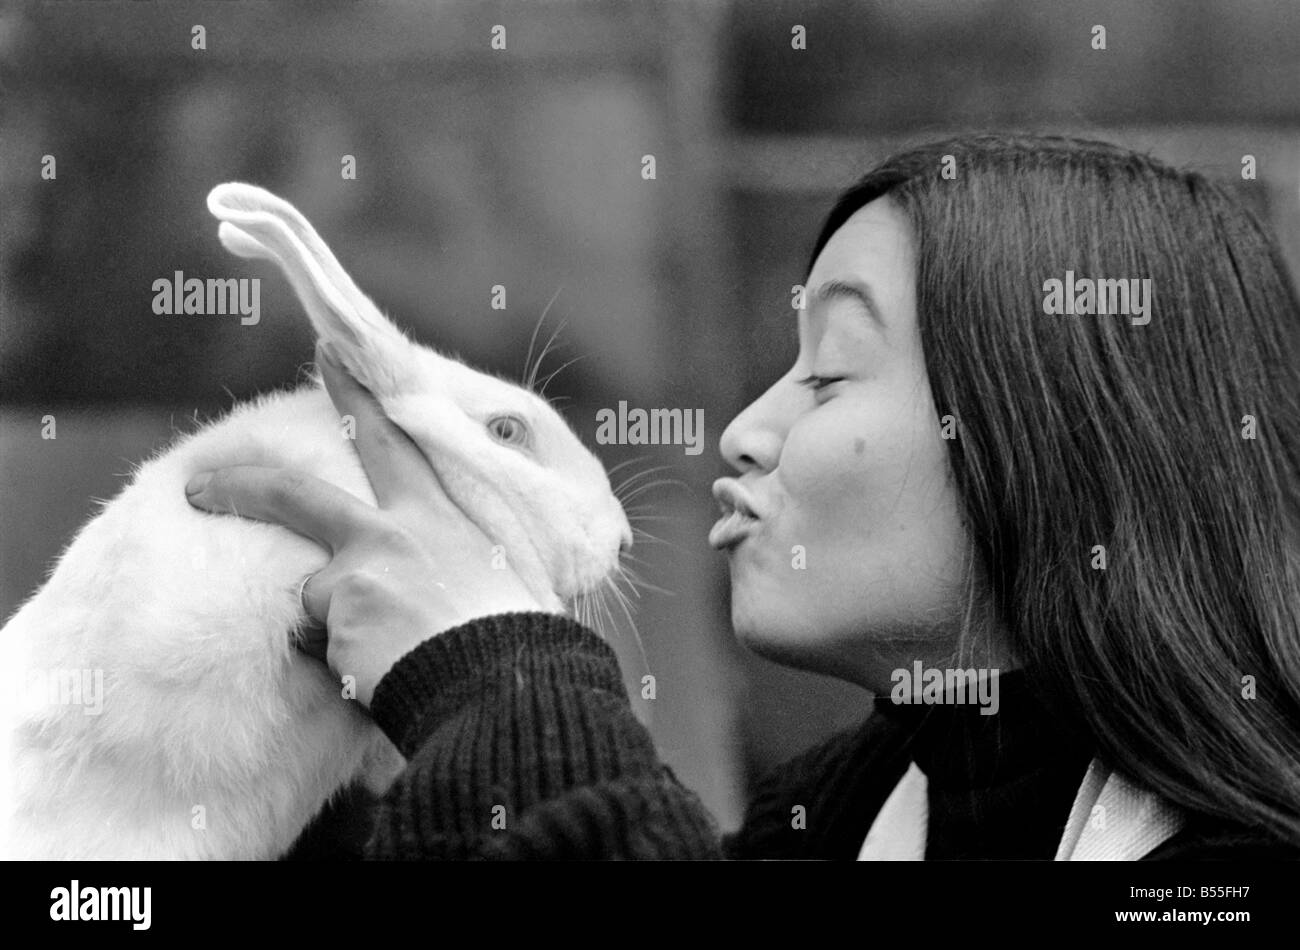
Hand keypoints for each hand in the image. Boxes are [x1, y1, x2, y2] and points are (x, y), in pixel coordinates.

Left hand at [184, 342, 552, 707]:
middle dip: (240, 487)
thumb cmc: (515, 637)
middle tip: (197, 488)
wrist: (503, 684)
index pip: (390, 438)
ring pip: (319, 596)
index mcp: (438, 514)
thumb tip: (438, 575)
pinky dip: (342, 665)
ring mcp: (357, 572)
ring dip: (340, 629)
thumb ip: (455, 558)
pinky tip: (386, 675)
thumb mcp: (500, 572)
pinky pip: (320, 647)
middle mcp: (392, 531)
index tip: (327, 351)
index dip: (356, 392)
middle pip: (295, 495)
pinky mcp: (337, 617)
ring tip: (395, 659)